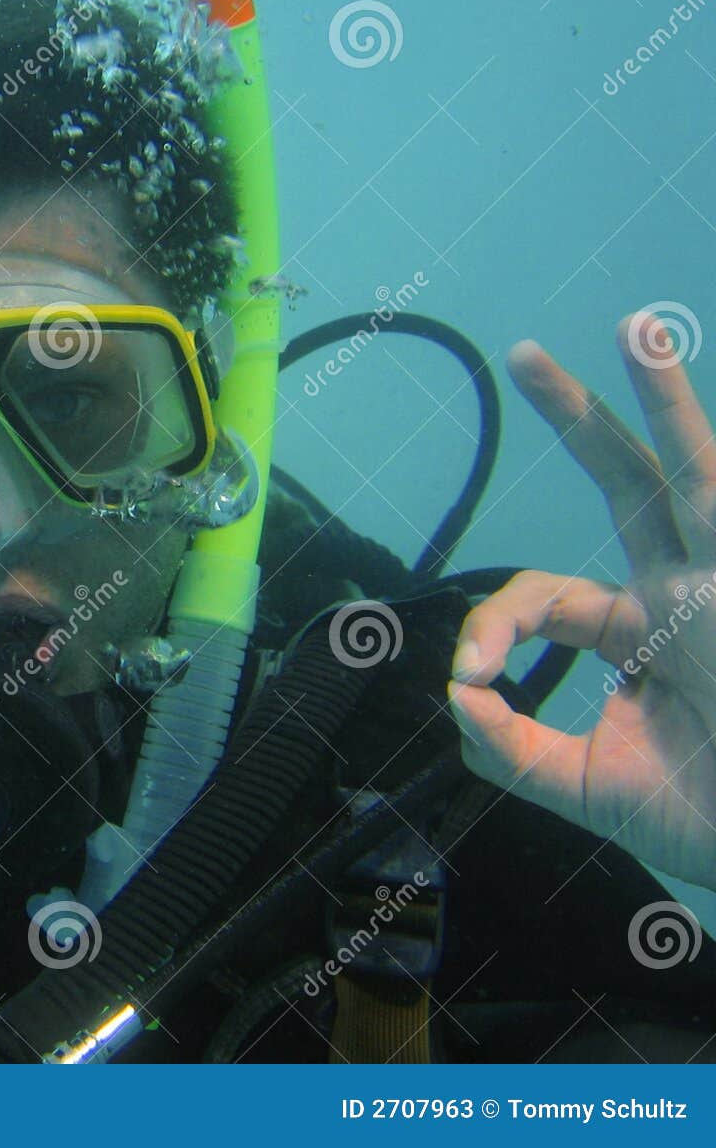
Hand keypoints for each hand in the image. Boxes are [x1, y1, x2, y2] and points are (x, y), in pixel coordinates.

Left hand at [447, 311, 715, 890]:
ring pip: (692, 474)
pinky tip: (695, 410)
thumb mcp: (583, 786)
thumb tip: (457, 694)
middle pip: (625, 486)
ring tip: (637, 326)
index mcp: (641, 630)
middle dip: (579, 420)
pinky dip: (705, 449)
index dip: (495, 623)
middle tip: (524, 354)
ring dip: (666, 400)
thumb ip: (510, 748)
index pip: (547, 594)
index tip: (473, 678)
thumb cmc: (706, 821)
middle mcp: (685, 592)